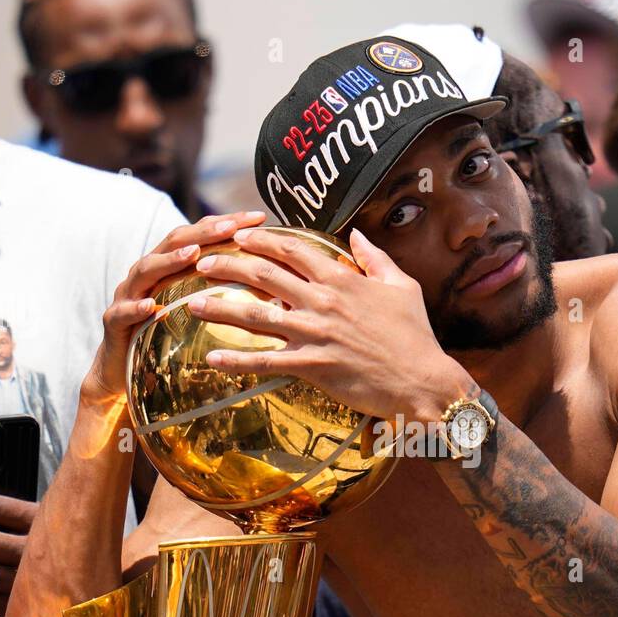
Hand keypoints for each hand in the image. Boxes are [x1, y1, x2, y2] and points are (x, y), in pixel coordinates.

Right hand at [84, 210, 267, 401]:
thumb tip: (272, 289)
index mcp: (170, 267)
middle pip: (174, 243)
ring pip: (146, 269)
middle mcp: (149, 274)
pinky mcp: (114, 322)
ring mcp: (128, 295)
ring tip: (194, 254)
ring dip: (170, 260)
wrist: (121, 371)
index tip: (260, 217)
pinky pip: (123, 312)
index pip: (201, 236)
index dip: (228, 223)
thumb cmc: (166, 340)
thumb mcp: (196, 312)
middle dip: (204, 232)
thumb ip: (222, 294)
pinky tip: (151, 307)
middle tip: (232, 226)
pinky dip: (136, 308)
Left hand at [192, 227, 471, 422]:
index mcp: (342, 280)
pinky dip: (238, 361)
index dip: (262, 241)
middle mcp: (323, 302)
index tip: (239, 236)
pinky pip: (267, 362)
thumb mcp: (402, 286)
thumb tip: (357, 235)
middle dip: (229, 266)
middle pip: (265, 276)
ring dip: (222, 308)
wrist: (422, 382)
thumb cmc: (415, 335)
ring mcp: (316, 335)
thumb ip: (374, 258)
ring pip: (257, 316)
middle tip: (202, 263)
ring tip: (195, 304)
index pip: (293, 251)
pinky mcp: (313, 367)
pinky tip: (213, 359)